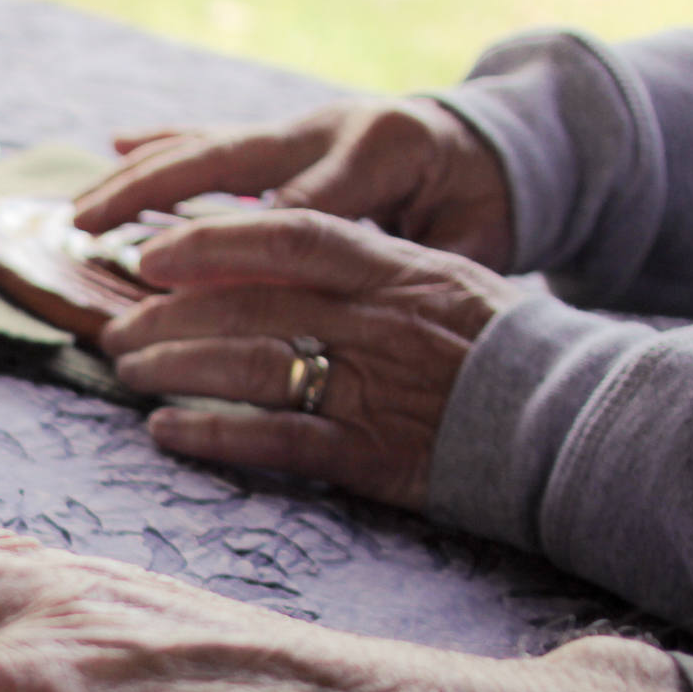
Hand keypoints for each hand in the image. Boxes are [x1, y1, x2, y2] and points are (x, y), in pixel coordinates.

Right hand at [74, 98, 514, 271]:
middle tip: (95, 231)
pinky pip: (214, 135)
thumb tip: (381, 297)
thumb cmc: (482, 209)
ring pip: (207, 147)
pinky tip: (115, 146)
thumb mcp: (472, 241)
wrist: (495, 147)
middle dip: (155, 194)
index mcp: (381, 152)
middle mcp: (329, 129)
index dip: (236, 241)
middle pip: (228, 161)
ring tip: (80, 210)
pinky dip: (163, 142)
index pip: (296, 206)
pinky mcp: (286, 130)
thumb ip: (427, 266)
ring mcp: (301, 124)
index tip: (178, 276)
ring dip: (138, 178)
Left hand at [96, 209, 522, 510]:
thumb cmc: (501, 349)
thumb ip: (365, 267)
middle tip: (118, 327)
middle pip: (247, 306)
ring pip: (249, 367)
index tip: (152, 253)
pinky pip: (275, 440)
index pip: (288, 236)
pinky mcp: (370, 455)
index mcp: (394, 269)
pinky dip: (213, 435)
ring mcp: (371, 389)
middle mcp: (376, 322)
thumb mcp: (441, 282)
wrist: (574, 422)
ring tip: (128, 371)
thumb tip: (276, 256)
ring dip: (174, 368)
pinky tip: (165, 431)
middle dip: (169, 315)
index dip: (212, 241)